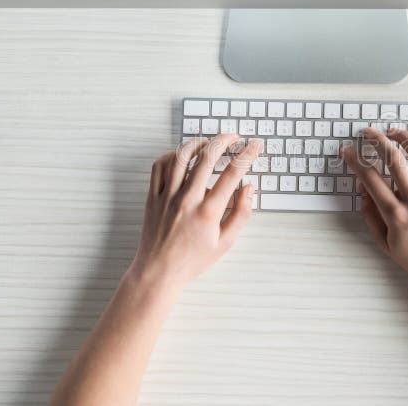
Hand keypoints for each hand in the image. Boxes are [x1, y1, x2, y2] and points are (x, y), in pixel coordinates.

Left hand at [129, 134, 260, 291]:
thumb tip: (250, 189)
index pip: (232, 174)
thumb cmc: (192, 260)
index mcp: (208, 212)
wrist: (158, 271)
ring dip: (199, 142)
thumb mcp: (225, 242)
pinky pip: (159, 166)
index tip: (254, 145)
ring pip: (181, 156)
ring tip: (210, 141)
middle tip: (234, 137)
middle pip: (207, 157)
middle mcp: (187, 200)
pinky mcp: (153, 196)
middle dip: (224, 140)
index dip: (247, 155)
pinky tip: (182, 155)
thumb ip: (241, 214)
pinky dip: (172, 155)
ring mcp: (167, 196)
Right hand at [341, 127, 407, 289]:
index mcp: (396, 215)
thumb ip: (370, 216)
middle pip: (393, 158)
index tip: (347, 151)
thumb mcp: (385, 244)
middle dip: (376, 139)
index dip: (354, 160)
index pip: (370, 178)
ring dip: (403, 137)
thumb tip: (363, 191)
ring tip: (393, 132)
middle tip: (367, 133)